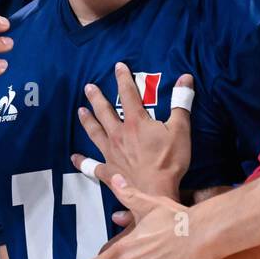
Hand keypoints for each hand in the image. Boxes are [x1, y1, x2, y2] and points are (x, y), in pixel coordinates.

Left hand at [71, 64, 193, 203]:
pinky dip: (82, 161)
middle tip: (89, 87)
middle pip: (104, 111)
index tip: (118, 66)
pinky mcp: (108, 171)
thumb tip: (185, 78)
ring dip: (87, 121)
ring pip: (95, 132)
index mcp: (135, 122)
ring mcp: (111, 153)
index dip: (123, 78)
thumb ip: (181, 103)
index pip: (128, 94)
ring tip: (80, 110)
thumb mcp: (180, 129)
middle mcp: (118, 134)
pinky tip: (74, 157)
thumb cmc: (169, 161)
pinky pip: (92, 165)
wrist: (155, 192)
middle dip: (97, 97)